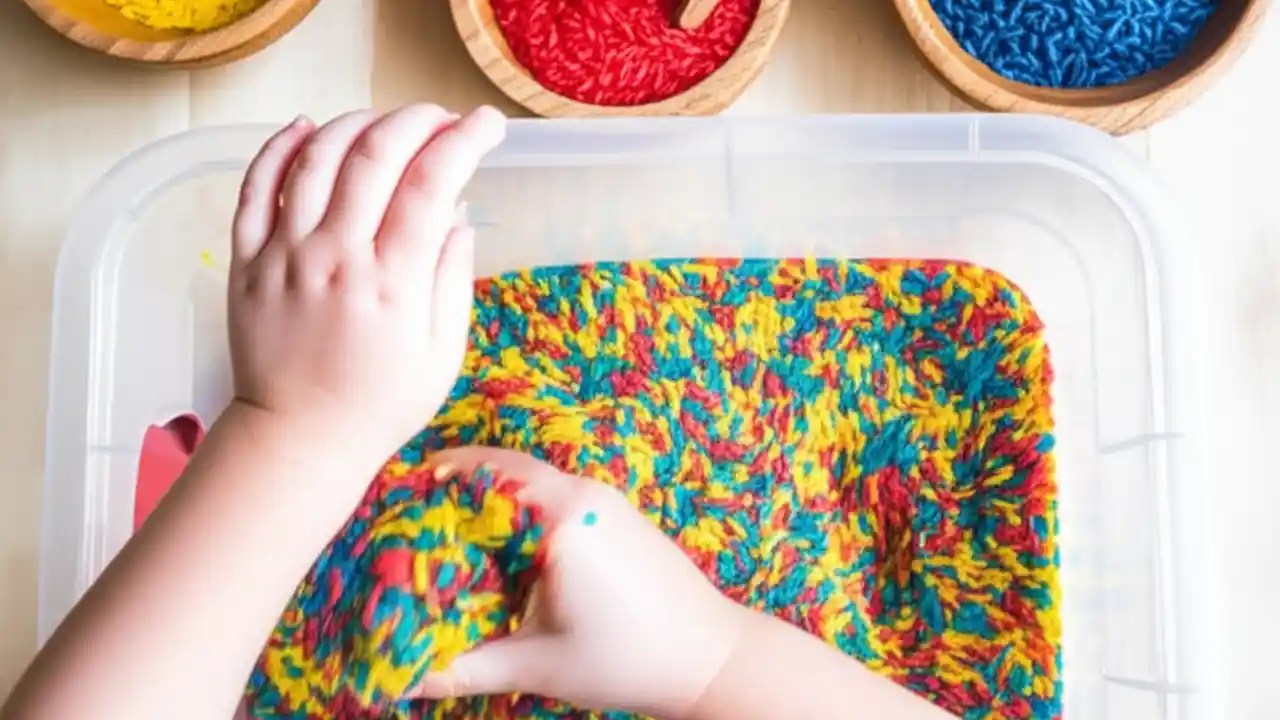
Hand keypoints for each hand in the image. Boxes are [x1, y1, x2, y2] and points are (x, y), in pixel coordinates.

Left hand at [228, 105, 505, 463]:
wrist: (297, 440)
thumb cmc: (379, 405)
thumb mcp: (442, 354)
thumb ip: (452, 280)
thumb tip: (457, 216)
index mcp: (393, 283)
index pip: (432, 183)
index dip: (465, 140)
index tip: (486, 124)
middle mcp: (336, 257)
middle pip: (376, 155)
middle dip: (416, 119)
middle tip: (440, 118)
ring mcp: (285, 254)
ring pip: (317, 157)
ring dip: (357, 122)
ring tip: (385, 122)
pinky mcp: (247, 260)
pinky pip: (256, 186)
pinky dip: (281, 146)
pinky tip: (308, 127)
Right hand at [414, 447, 747, 717]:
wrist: (710, 657)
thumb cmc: (630, 660)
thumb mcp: (538, 666)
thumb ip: (465, 667)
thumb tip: (402, 677)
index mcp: (562, 518)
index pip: (479, 480)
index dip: (431, 486)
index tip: (392, 499)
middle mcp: (584, 493)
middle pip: (500, 470)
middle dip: (453, 485)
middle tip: (408, 510)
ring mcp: (605, 497)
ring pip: (528, 477)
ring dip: (487, 492)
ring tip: (442, 522)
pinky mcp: (616, 511)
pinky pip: (554, 490)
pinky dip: (518, 504)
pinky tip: (497, 540)